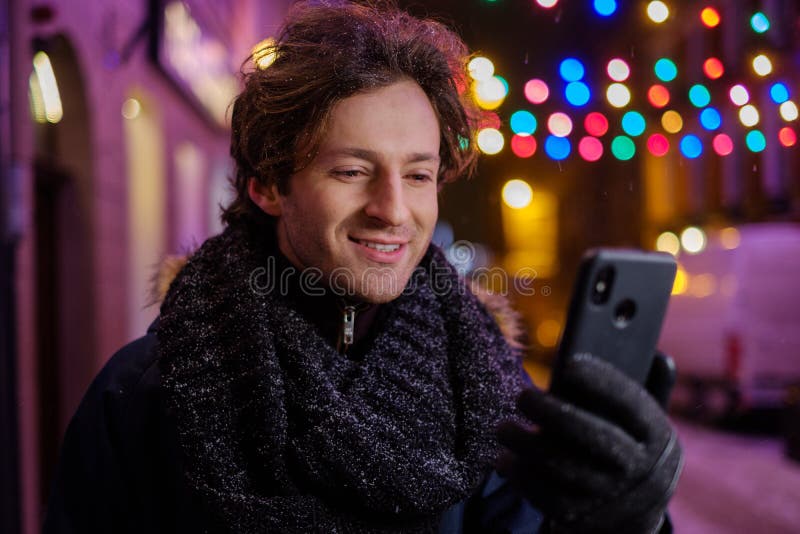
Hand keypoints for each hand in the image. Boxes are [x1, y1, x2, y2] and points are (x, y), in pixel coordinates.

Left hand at [496, 353, 682, 532]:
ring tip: (502, 428)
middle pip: (591, 435)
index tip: (568, 364)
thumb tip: (651, 352)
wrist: (633, 519)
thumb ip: (645, 388)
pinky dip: (520, 475)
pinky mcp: (583, 519)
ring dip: (524, 444)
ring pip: (562, 467)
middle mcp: (640, 470)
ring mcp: (611, 499)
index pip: (631, 404)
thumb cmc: (629, 450)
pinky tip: (504, 459)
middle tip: (521, 396)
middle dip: (551, 412)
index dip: (601, 381)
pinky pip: (545, 496)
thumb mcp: (645, 426)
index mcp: (657, 437)